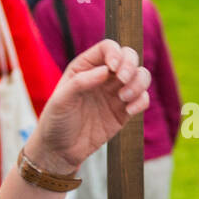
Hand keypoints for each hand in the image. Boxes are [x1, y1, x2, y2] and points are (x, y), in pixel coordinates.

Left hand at [26, 39, 150, 175]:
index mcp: (86, 67)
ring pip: (141, 76)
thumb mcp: (61, 100)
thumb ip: (82, 82)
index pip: (108, 48)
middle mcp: (104, 76)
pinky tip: (129, 111)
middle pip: (129, 57)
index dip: (116, 53)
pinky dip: (141, 101)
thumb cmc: (56, 121)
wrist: (60, 151)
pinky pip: (142, 99)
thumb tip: (106, 70)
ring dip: (139, 83)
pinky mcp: (124, 111)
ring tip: (125, 98)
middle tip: (123, 80)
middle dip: (131, 65)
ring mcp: (115, 93)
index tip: (113, 68)